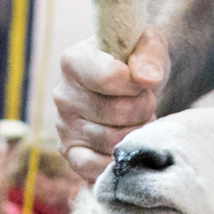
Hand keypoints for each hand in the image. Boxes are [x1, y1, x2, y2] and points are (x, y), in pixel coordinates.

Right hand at [53, 30, 164, 173]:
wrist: (130, 84)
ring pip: (114, 142)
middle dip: (144, 109)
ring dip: (137, 133)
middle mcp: (62, 95)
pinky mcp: (71, 154)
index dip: (138, 83)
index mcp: (73, 61)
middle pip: (118, 113)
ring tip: (138, 120)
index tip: (143, 79)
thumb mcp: (148, 43)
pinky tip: (129, 146)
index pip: (109, 77)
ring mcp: (64, 128)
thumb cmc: (136, 61)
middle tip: (146, 103)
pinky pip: (94, 169)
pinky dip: (119, 161)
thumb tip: (148, 78)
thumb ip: (150, 54)